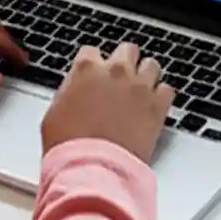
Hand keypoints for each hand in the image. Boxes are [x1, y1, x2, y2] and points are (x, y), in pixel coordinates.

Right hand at [41, 43, 174, 163]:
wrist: (94, 170)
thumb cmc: (70, 148)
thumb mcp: (53, 115)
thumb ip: (68, 93)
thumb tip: (73, 93)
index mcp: (86, 69)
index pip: (91, 52)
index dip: (92, 65)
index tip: (93, 76)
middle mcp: (115, 71)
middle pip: (127, 49)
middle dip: (124, 62)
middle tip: (120, 80)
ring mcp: (139, 86)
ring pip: (151, 64)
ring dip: (145, 76)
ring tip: (140, 92)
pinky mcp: (158, 104)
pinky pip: (167, 89)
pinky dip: (161, 96)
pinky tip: (153, 107)